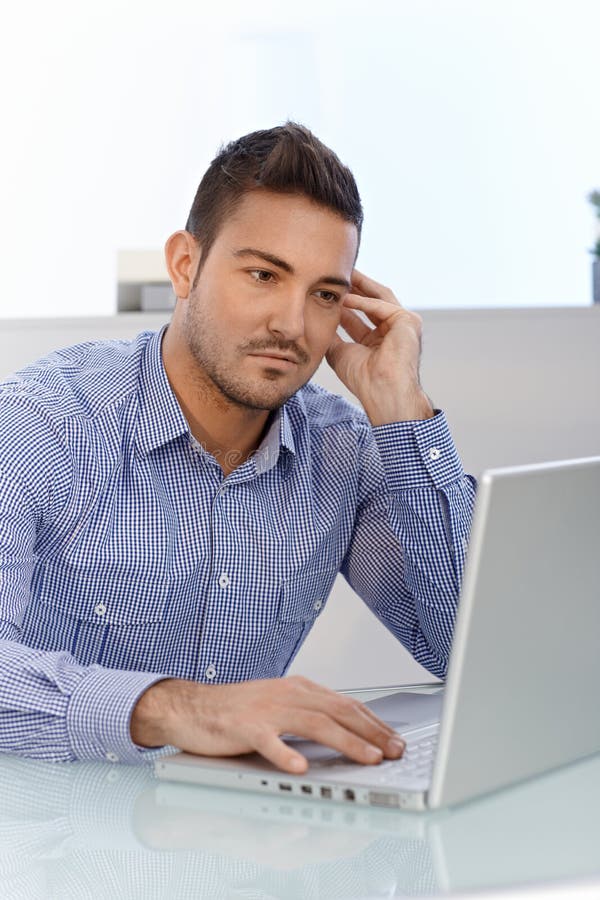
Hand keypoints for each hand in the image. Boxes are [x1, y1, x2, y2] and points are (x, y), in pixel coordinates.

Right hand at [131, 675, 404, 773]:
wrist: (192, 706)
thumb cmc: (237, 710)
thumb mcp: (280, 706)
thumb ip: (310, 715)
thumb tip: (346, 732)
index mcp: (300, 689)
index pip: (346, 704)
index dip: (374, 722)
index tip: (395, 740)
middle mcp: (288, 694)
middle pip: (338, 711)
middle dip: (372, 732)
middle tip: (394, 751)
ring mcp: (267, 708)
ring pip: (314, 724)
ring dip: (345, 742)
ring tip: (367, 758)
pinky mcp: (244, 726)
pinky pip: (268, 741)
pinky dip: (286, 753)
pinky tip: (300, 767)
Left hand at [326, 269, 433, 424]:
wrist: (381, 392)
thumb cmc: (363, 380)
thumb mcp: (340, 352)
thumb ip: (333, 334)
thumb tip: (319, 318)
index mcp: (379, 341)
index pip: (360, 315)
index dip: (344, 303)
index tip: (327, 292)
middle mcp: (393, 331)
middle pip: (372, 301)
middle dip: (354, 287)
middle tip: (337, 274)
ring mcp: (403, 326)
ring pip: (379, 297)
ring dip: (361, 285)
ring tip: (343, 274)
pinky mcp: (408, 321)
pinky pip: (382, 305)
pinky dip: (364, 301)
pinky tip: (347, 297)